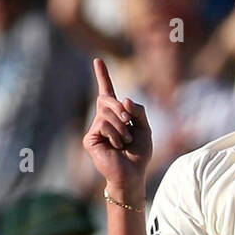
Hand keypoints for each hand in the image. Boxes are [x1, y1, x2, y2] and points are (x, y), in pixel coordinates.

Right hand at [82, 57, 152, 198]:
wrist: (133, 174)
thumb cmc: (139, 154)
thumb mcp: (145, 128)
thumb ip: (138, 111)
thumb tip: (123, 99)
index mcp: (115, 116)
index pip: (107, 92)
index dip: (103, 76)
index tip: (97, 60)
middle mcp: (102, 120)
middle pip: (108, 100)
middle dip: (123, 110)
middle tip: (130, 126)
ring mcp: (95, 129)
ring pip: (107, 113)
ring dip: (122, 127)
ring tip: (125, 142)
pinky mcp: (89, 139)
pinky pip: (103, 124)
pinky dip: (115, 134)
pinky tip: (117, 146)